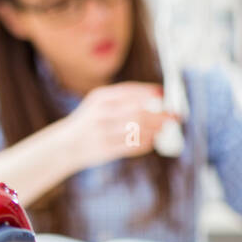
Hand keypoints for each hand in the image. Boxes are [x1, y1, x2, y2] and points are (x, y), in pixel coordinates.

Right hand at [59, 81, 175, 170]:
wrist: (66, 144)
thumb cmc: (90, 121)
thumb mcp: (98, 103)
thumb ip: (123, 98)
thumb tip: (158, 97)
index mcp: (100, 98)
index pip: (130, 92)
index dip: (150, 94)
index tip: (165, 96)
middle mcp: (100, 114)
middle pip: (138, 112)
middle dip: (160, 114)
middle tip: (174, 116)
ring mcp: (102, 133)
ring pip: (138, 130)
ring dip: (156, 129)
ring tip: (165, 128)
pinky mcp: (106, 150)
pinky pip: (133, 146)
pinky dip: (146, 143)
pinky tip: (152, 140)